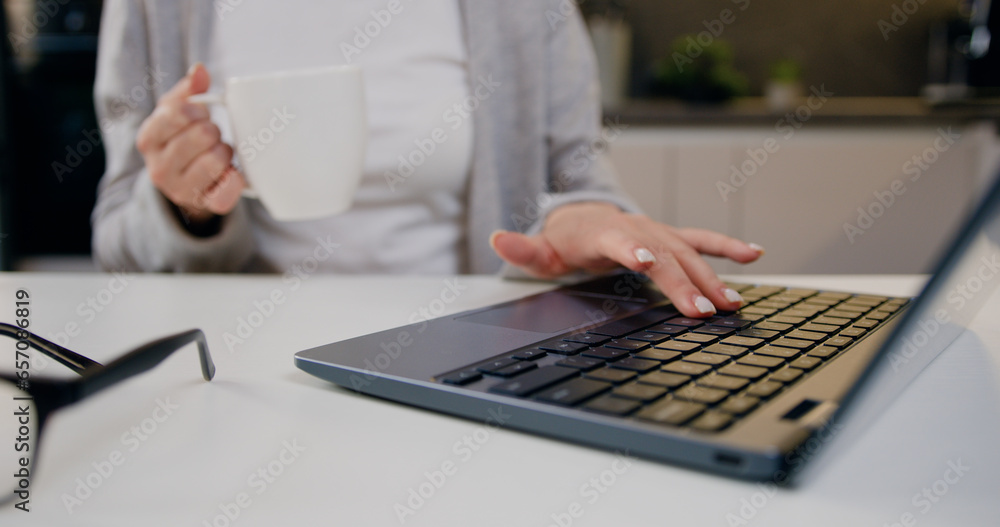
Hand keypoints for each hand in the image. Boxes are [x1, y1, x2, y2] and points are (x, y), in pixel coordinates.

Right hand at [136, 63, 245, 226]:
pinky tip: (230, 172)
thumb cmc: (181, 141)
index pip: (178, 113)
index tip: (199, 115)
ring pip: (216, 160)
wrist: (186, 185)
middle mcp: (159, 168)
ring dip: (225, 152)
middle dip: (213, 131)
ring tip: (218, 153)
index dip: (197, 110)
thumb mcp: (176, 113)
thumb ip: (188, 90)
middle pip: (202, 135)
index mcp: (148, 139)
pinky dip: (236, 178)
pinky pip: (229, 189)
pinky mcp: (206, 205)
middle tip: (211, 136)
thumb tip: (200, 70)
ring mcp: (181, 190)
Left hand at [490, 202, 764, 317]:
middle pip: (663, 256)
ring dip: (711, 277)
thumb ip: (523, 248)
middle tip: (702, 311)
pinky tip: (755, 255)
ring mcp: (657, 231)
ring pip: (688, 253)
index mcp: (604, 232)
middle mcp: (636, 228)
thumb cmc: (564, 241)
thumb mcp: (540, 250)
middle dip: (682, 282)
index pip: (620, 241)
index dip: (633, 250)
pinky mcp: (671, 236)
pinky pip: (702, 240)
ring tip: (731, 303)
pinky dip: (728, 246)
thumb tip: (496, 237)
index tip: (647, 261)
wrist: (583, 216)